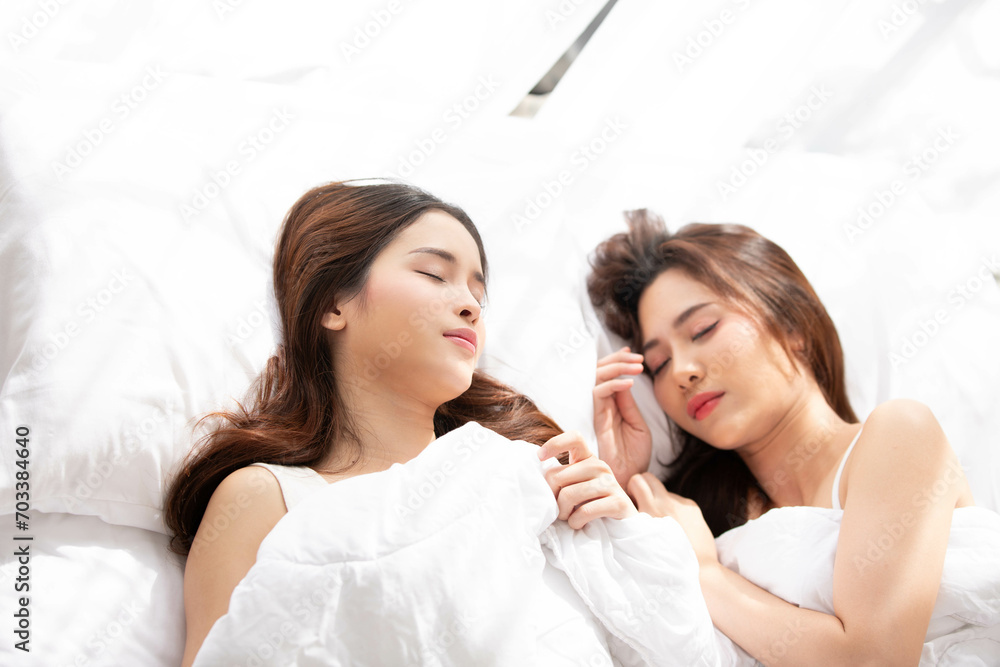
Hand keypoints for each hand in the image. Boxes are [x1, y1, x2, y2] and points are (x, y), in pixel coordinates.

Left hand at [538, 431, 637, 528]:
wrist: (622, 522)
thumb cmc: (591, 502)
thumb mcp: (577, 484)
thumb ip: (562, 476)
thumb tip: (536, 477)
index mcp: (588, 458)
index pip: (574, 438)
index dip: (555, 444)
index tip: (540, 457)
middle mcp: (600, 466)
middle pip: (558, 477)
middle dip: (552, 498)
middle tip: (559, 509)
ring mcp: (610, 483)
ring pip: (569, 495)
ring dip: (563, 513)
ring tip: (568, 517)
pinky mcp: (617, 502)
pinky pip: (584, 511)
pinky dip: (575, 521)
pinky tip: (578, 523)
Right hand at [594, 347, 652, 489]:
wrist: (630, 480)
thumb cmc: (635, 457)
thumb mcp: (637, 425)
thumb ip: (629, 405)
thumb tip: (624, 381)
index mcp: (612, 406)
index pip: (608, 377)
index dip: (617, 362)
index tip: (632, 353)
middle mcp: (602, 407)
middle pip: (599, 373)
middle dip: (618, 360)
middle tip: (637, 357)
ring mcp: (598, 413)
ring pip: (597, 379)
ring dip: (617, 368)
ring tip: (637, 366)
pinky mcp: (596, 421)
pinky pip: (599, 395)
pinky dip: (613, 385)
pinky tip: (629, 383)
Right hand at [628, 472, 717, 567]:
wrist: (698, 570)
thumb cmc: (665, 561)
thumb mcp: (640, 539)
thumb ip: (632, 520)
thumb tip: (627, 507)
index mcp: (649, 510)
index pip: (637, 480)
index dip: (633, 489)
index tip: (632, 501)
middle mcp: (665, 502)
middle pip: (649, 478)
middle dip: (644, 487)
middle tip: (643, 503)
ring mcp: (680, 504)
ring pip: (664, 491)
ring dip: (660, 500)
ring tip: (662, 521)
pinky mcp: (692, 507)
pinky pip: (678, 500)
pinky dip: (675, 509)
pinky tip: (678, 526)